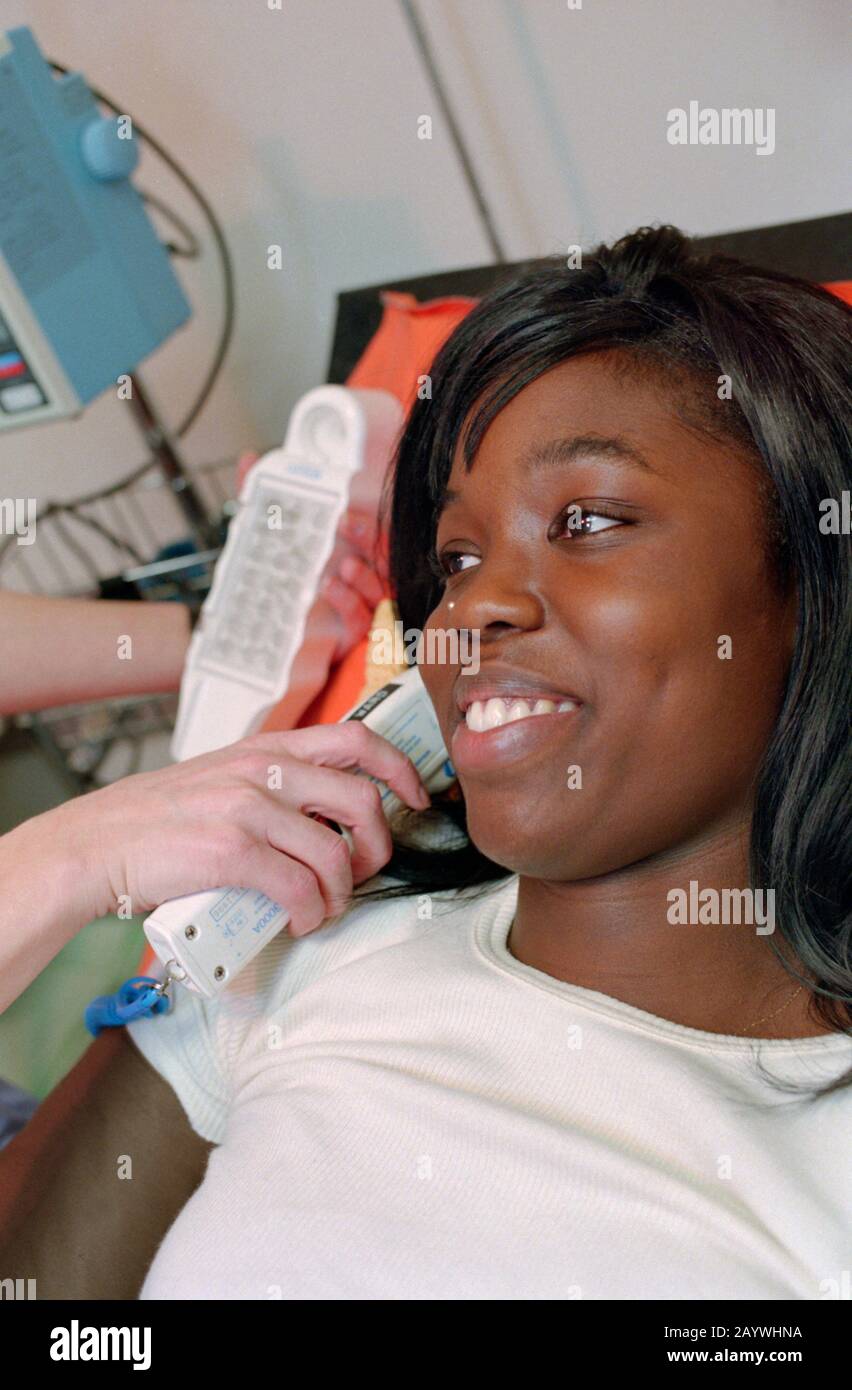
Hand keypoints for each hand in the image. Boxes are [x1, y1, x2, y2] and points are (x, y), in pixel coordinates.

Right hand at [55, 722, 429, 934]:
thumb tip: (319, 821)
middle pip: (360, 800)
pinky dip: (312, 913)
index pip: (354, 739)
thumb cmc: (153, 822)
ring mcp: (246, 808)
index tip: (416, 796)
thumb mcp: (218, 779)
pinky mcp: (231, 852)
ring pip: (333, 853)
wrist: (92, 846)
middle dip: (376, 846)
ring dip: (341, 892)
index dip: (398, 767)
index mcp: (264, 749)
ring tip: (323, 908)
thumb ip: (267, 786)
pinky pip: (300, 888)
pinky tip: (302, 920)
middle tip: (361, 873)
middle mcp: (261, 770)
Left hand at [236, 450, 389, 663]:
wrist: (258, 638)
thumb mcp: (264, 542)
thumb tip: (247, 458)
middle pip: (385, 559)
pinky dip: (350, 602)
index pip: (373, 538)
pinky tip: (331, 588)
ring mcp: (360, 609)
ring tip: (345, 565)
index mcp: (349, 556)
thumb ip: (259, 504)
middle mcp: (359, 581)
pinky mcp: (352, 636)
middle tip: (347, 524)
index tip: (347, 510)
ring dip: (366, 576)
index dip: (369, 525)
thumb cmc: (276, 588)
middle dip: (371, 540)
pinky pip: (362, 620)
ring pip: (381, 590)